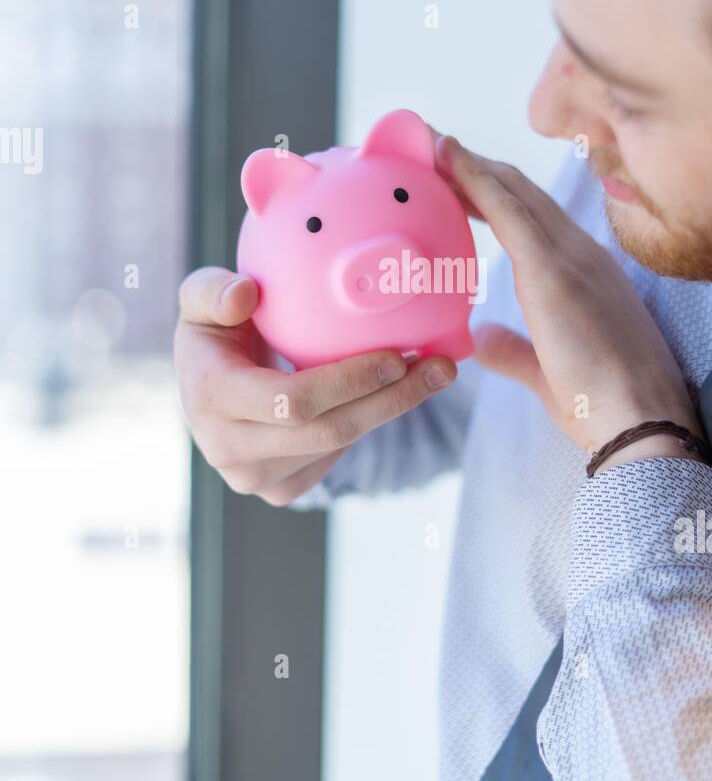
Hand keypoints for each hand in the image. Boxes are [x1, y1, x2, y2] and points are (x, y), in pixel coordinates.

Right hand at [173, 267, 457, 504]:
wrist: (206, 386)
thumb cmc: (215, 330)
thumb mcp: (202, 298)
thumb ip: (213, 290)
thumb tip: (245, 294)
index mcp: (210, 396)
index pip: (292, 400)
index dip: (350, 382)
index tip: (397, 356)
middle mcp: (227, 448)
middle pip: (329, 431)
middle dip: (392, 400)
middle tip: (439, 367)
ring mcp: (253, 477)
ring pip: (340, 447)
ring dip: (391, 410)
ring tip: (431, 373)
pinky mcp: (278, 490)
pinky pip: (336, 460)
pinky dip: (368, 425)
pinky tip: (391, 394)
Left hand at [434, 135, 701, 471]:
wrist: (642, 423)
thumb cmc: (602, 408)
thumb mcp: (546, 372)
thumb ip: (513, 349)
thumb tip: (481, 337)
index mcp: (585, 275)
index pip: (535, 220)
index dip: (496, 194)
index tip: (457, 177)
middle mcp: (582, 255)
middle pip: (523, 195)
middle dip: (479, 169)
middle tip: (434, 145)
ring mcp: (571, 257)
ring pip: (515, 192)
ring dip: (471, 164)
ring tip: (431, 140)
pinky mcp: (554, 269)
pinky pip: (508, 210)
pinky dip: (475, 178)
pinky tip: (448, 156)